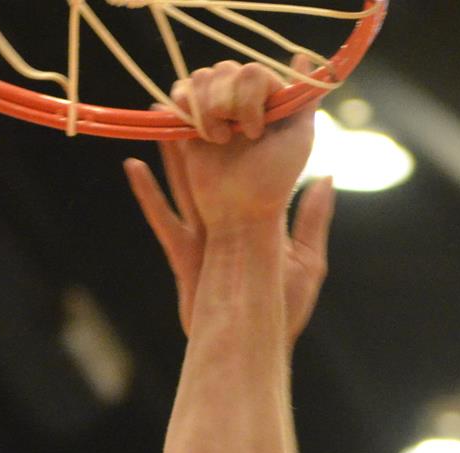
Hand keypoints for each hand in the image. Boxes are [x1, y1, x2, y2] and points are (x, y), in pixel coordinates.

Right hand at [125, 125, 335, 342]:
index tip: (239, 107)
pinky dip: (147, 194)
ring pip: (180, 184)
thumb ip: (312, 219)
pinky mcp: (183, 258)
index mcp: (251, 223)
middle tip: (189, 98)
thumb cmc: (282, 312)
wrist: (255, 347)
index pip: (245, 170)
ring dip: (169, 150)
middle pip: (206, 168)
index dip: (240, 140)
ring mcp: (200, 239)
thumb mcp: (308, 261)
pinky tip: (133, 166)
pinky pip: (162, 220)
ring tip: (158, 115)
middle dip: (197, 134)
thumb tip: (325, 176)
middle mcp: (222, 224)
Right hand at [166, 60, 317, 226]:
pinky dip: (183, 102)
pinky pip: (179, 93)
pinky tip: (196, 128)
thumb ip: (305, 100)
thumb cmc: (273, 183)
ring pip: (200, 77)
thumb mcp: (299, 140)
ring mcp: (215, 109)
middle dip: (227, 102)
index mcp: (270, 100)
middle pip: (224, 69)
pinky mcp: (189, 123)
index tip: (256, 132)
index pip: (253, 71)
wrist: (239, 213)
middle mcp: (243, 99)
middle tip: (236, 138)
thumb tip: (303, 57)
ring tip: (217, 141)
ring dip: (206, 108)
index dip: (250, 97)